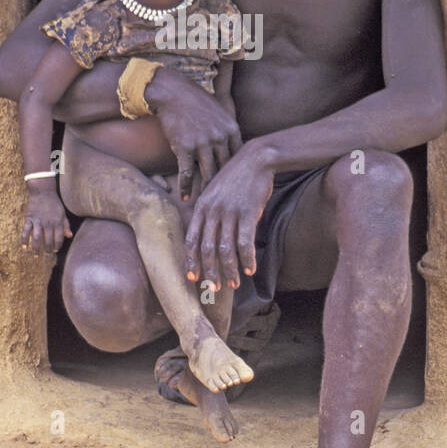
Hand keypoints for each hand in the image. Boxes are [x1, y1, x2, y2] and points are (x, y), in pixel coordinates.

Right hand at [21, 191, 71, 254]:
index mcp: (57, 222)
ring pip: (37, 238)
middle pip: (48, 240)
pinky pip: (26, 230)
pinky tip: (24, 247)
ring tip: (36, 255)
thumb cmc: (54, 203)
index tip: (56, 250)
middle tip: (47, 253)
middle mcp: (48, 223)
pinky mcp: (29, 218)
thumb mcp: (63, 213)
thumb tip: (70, 236)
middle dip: (48, 249)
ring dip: (36, 248)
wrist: (43, 191)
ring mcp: (38, 221)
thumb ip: (66, 225)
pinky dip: (24, 239)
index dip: (57, 246)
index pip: (59, 238)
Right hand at [147, 68, 241, 199]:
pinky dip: (186, 187)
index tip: (237, 187)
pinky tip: (184, 197)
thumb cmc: (197, 102)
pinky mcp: (184, 147)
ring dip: (207, 191)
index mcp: (231, 129)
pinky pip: (187, 173)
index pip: (239, 158)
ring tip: (207, 204)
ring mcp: (202, 143)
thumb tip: (237, 148)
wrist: (173, 92)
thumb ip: (229, 131)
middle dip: (226, 187)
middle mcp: (219, 137)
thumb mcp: (220, 112)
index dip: (238, 174)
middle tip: (226, 203)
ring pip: (208, 174)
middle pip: (226, 169)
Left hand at [184, 146, 273, 290]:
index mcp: (201, 207)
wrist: (255, 159)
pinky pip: (245, 242)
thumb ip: (207, 211)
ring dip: (230, 269)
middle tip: (214, 288)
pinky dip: (247, 258)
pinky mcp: (247, 212)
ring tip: (234, 284)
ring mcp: (229, 212)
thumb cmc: (235, 177)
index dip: (191, 261)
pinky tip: (250, 270)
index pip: (191, 240)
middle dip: (210, 271)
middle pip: (207, 248)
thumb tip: (203, 233)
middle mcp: (212, 211)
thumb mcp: (214, 191)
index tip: (192, 278)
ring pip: (226, 249)